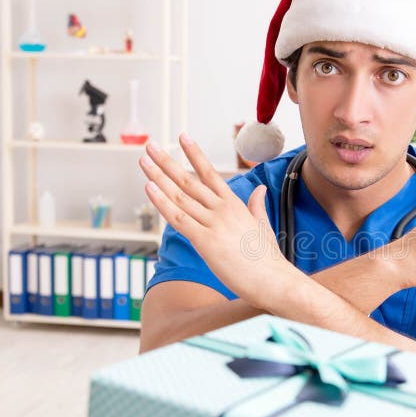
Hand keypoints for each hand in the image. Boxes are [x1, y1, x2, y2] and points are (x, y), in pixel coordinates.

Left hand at [138, 134, 296, 308]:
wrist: (271, 279)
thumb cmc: (267, 257)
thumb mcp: (263, 224)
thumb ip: (257, 205)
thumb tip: (260, 189)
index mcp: (235, 204)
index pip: (210, 173)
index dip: (195, 154)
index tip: (182, 138)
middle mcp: (222, 209)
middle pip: (189, 181)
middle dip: (168, 162)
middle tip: (151, 146)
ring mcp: (213, 224)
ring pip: (179, 196)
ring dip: (159, 177)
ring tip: (144, 161)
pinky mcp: (205, 241)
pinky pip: (178, 218)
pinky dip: (162, 202)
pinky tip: (150, 187)